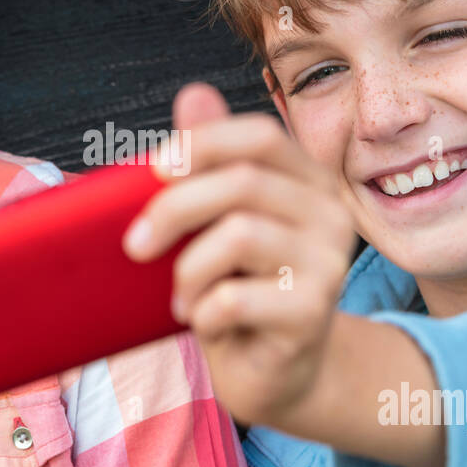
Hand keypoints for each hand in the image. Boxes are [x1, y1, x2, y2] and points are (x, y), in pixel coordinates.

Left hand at [122, 82, 361, 427]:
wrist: (277, 372)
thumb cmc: (242, 288)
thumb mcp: (218, 222)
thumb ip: (211, 162)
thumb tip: (194, 94)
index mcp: (309, 181)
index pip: (260, 136)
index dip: (203, 143)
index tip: (153, 170)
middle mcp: (330, 214)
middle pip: (243, 182)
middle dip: (173, 209)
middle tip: (135, 246)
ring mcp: (329, 265)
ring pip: (239, 236)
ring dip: (188, 269)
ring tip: (180, 294)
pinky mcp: (313, 314)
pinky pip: (236, 298)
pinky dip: (202, 309)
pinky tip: (201, 320)